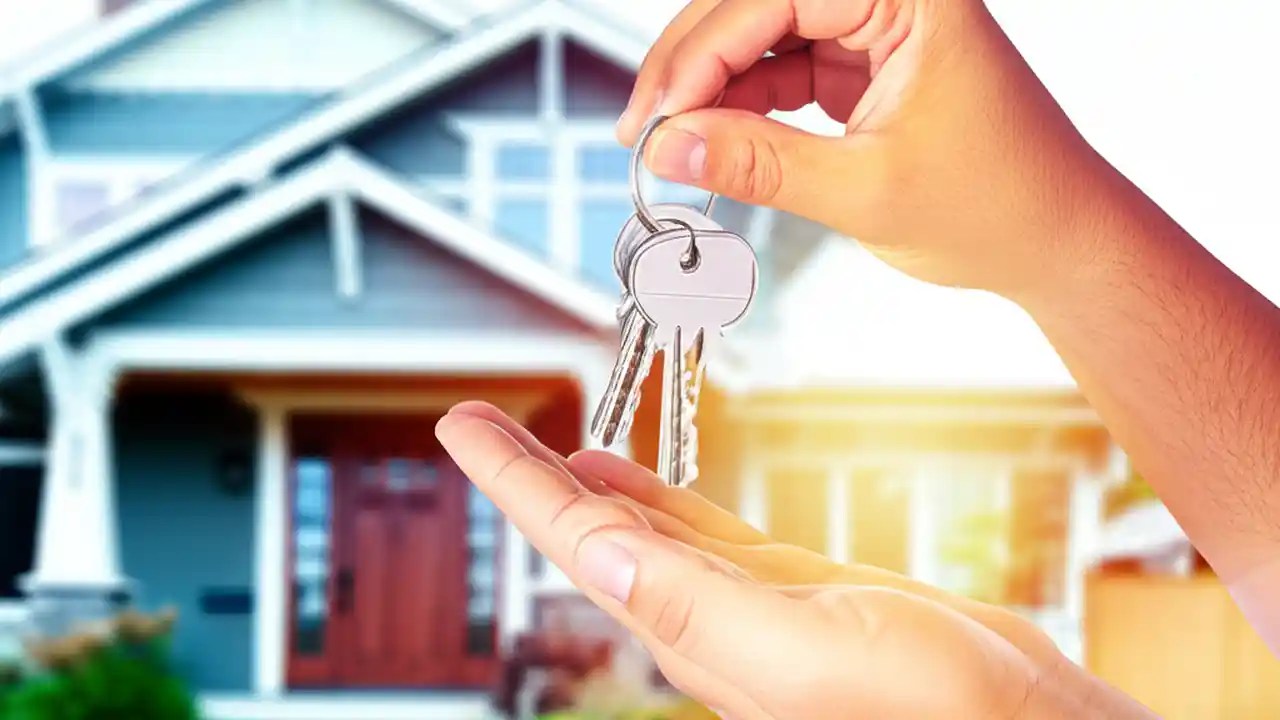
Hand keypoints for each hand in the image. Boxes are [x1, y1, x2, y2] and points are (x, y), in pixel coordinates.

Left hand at [436, 402, 1156, 718]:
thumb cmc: (929, 707)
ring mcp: (746, 603)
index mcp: (688, 630)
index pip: (575, 543)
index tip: (460, 426)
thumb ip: (695, 601)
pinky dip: (659, 499)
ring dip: (586, 484)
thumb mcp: (802, 649)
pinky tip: (633, 479)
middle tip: (476, 423)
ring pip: (641, 528)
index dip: (513, 482)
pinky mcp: (793, 587)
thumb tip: (593, 551)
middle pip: (590, 533)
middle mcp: (700, 618)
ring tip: (541, 445)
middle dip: (528, 476)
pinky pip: (700, 532)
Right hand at [619, 0, 1123, 304]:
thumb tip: (671, 147)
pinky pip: (780, 68)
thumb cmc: (998, 205)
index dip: (703, 54)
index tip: (658, 117)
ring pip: (759, 35)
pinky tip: (710, 141)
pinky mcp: (862, 62)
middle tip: (644, 129)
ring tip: (669, 144)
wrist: (1052, 239)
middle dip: (693, 66)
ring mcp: (874, 24)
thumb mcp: (865, 191)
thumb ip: (761, 164)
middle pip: (756, 4)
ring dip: (709, 87)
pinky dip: (740, 105)